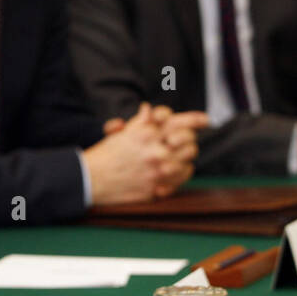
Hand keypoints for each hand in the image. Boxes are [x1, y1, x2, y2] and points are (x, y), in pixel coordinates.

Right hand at [83, 103, 197, 204]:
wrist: (91, 180)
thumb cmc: (105, 155)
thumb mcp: (122, 133)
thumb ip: (140, 121)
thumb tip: (149, 110)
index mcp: (145, 133)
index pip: (177, 121)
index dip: (195, 119)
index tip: (205, 120)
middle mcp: (154, 149)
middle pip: (188, 138)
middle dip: (188, 137)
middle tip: (184, 140)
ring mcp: (158, 169)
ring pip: (189, 156)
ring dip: (186, 153)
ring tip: (178, 154)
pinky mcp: (159, 185)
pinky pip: (184, 174)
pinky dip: (184, 169)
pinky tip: (175, 168)